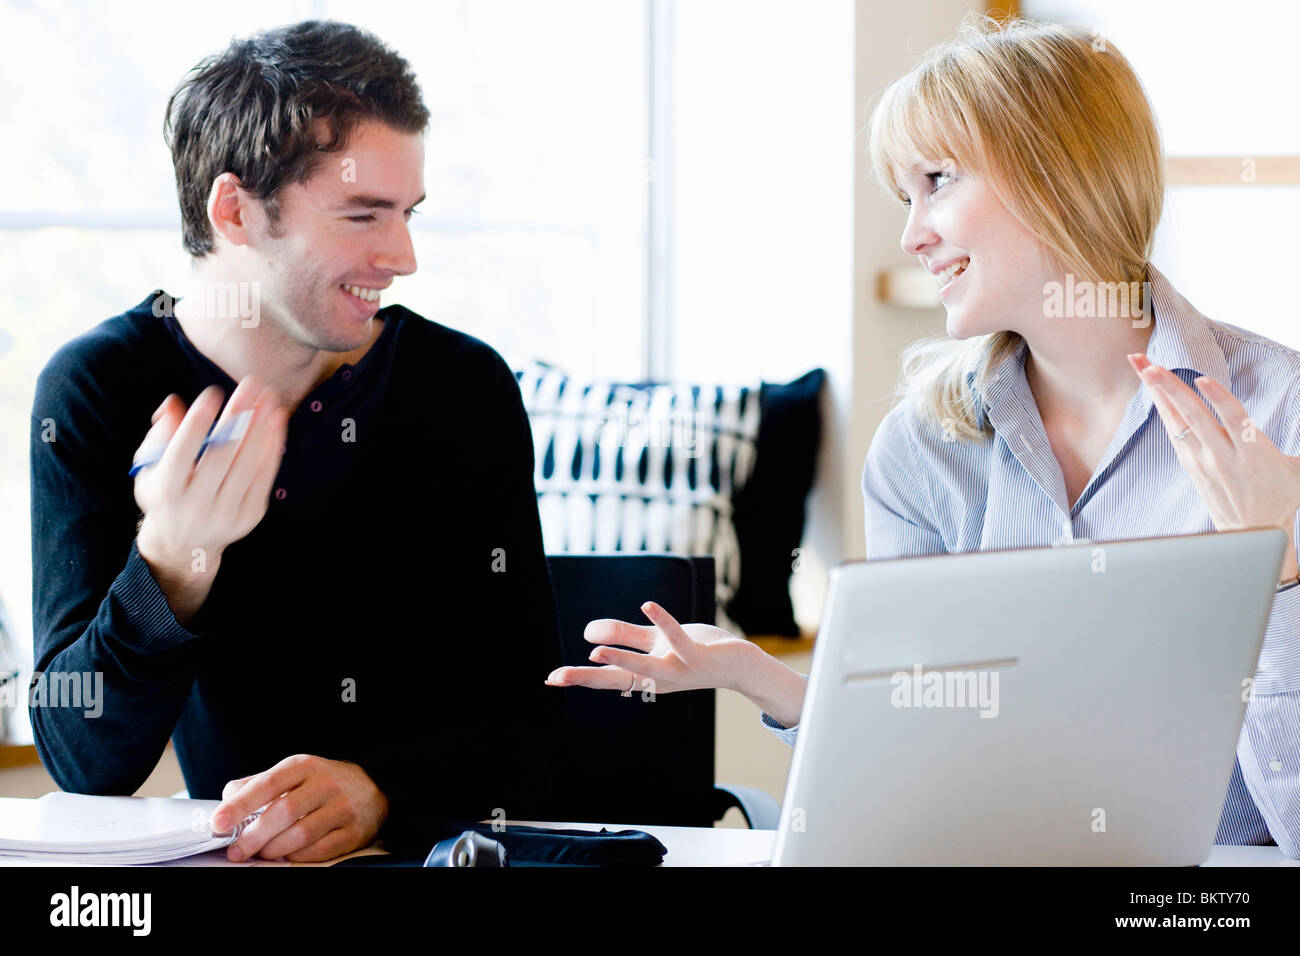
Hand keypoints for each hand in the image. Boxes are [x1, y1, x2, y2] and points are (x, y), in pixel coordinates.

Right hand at [133, 376, 287, 614]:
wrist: (184, 545)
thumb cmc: (166, 494)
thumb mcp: (150, 468)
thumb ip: (161, 436)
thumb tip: (173, 403)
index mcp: (166, 490)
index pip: (183, 450)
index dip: (198, 420)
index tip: (213, 392)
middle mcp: (195, 504)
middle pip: (222, 454)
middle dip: (239, 415)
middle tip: (250, 384)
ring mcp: (225, 512)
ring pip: (248, 464)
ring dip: (262, 427)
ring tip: (269, 398)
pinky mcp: (250, 515)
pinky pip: (264, 477)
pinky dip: (273, 448)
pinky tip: (277, 423)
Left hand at [211, 754, 389, 862]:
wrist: (372, 787)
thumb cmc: (320, 783)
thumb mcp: (292, 773)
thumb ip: (257, 784)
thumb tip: (226, 801)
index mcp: (304, 766)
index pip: (267, 784)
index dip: (240, 806)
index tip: (218, 824)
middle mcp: (325, 784)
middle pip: (283, 812)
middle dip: (253, 836)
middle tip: (237, 851)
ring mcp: (342, 808)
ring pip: (301, 834)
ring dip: (274, 849)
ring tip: (263, 853)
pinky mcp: (353, 832)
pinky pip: (320, 850)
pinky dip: (298, 857)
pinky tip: (288, 856)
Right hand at [544, 601, 755, 694]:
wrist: (737, 663)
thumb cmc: (694, 651)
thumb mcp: (654, 642)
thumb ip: (624, 636)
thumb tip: (589, 633)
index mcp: (644, 676)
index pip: (606, 677)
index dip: (578, 677)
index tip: (550, 679)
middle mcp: (657, 678)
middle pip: (617, 679)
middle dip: (586, 677)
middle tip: (556, 677)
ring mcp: (677, 669)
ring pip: (645, 667)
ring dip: (620, 658)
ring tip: (593, 651)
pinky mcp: (696, 655)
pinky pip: (677, 638)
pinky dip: (663, 621)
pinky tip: (647, 605)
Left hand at [1128, 354, 1299, 579]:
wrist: (1252, 532)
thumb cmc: (1280, 496)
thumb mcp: (1297, 470)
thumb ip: (1293, 451)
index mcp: (1255, 454)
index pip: (1234, 420)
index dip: (1218, 398)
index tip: (1202, 379)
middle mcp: (1224, 456)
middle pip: (1195, 418)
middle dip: (1171, 390)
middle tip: (1152, 366)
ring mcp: (1203, 462)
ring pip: (1178, 423)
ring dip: (1159, 394)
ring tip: (1144, 368)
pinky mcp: (1191, 465)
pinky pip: (1175, 432)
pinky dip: (1164, 410)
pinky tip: (1152, 391)